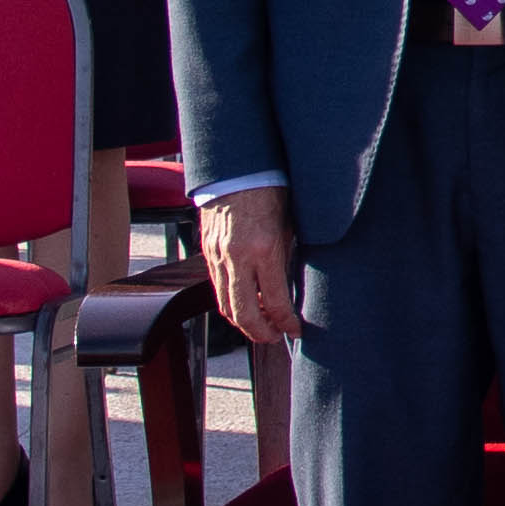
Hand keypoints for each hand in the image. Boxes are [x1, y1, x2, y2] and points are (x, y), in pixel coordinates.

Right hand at [200, 188, 299, 346]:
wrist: (238, 167)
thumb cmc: (272, 191)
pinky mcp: (208, 252)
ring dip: (244, 322)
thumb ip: (287, 261)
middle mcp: (238, 257)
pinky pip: (217, 288)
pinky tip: (247, 302)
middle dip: (261, 333)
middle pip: (245, 314)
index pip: (277, 303)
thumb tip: (292, 292)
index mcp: (265, 250)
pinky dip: (231, 302)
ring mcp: (219, 256)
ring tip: (261, 325)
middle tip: (276, 337)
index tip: (296, 330)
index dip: (287, 323)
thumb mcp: (290, 227)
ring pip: (226, 305)